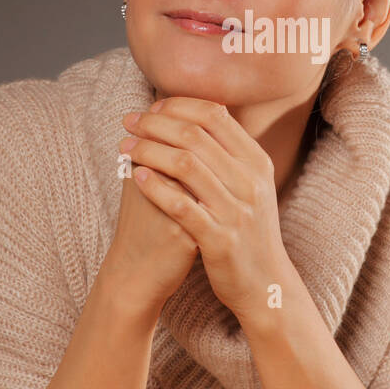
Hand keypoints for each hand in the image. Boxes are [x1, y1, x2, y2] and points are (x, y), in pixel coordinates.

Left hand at [122, 96, 294, 323]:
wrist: (264, 282)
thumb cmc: (248, 228)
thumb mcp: (250, 185)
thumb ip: (230, 152)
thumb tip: (203, 110)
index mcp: (256, 162)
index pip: (215, 115)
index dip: (178, 106)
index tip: (152, 108)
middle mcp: (250, 182)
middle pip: (195, 135)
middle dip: (156, 124)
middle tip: (130, 122)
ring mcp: (236, 211)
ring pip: (185, 165)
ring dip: (148, 150)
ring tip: (125, 147)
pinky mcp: (219, 239)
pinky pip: (181, 205)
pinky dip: (155, 187)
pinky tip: (135, 177)